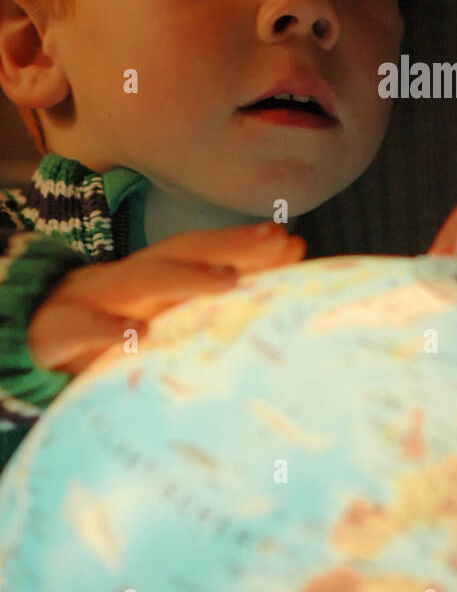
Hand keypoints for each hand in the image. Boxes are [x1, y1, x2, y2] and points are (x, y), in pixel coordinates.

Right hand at [28, 222, 305, 373]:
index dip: (245, 245)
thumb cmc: (93, 341)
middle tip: (279, 244)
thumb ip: (192, 316)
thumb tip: (260, 313)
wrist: (15, 347)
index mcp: (147, 278)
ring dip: (185, 278)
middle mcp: (123, 281)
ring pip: (138, 280)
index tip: (294, 243)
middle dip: (231, 246)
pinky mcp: (56, 332)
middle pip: (181, 254)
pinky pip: (80, 327)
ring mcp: (89, 301)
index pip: (202, 252)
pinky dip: (107, 331)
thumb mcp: (145, 326)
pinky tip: (136, 336)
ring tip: (228, 282)